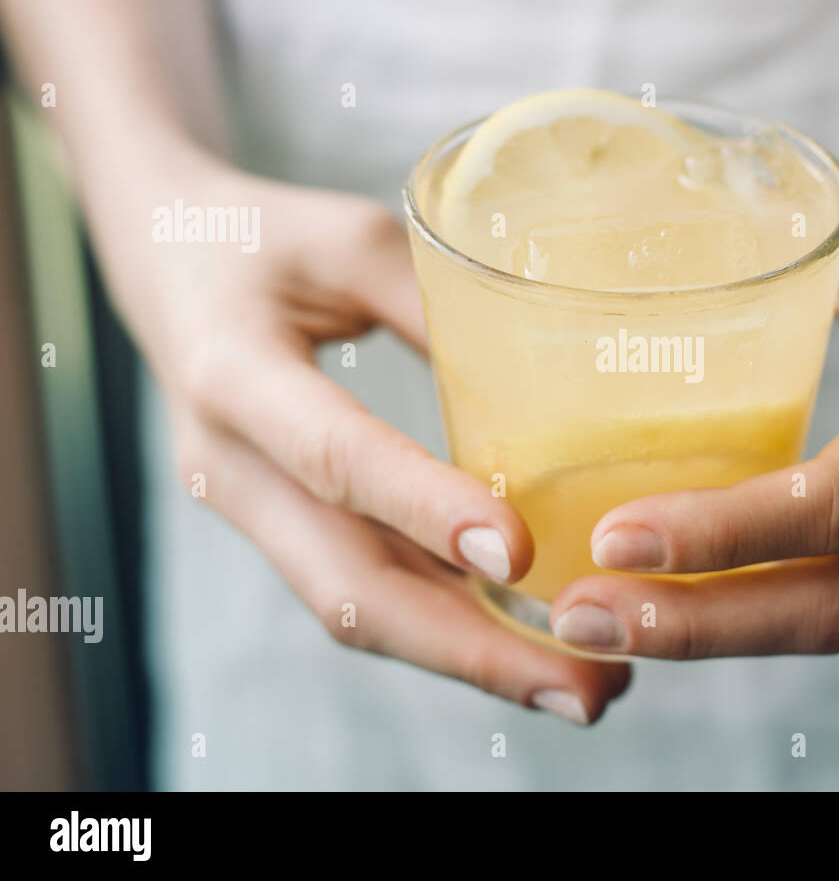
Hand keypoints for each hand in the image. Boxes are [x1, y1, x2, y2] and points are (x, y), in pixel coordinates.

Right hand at [101, 150, 629, 721]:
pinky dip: (447, 626)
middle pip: (348, 586)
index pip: (334, 456)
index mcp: (235, 373)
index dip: (421, 508)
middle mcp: (232, 466)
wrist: (164, 262)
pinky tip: (528, 640)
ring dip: (469, 659)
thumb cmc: (264, 240)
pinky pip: (365, 587)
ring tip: (580, 686)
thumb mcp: (353, 239)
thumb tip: (563, 378)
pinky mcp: (284, 527)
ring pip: (359, 609)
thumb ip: (444, 303)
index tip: (517, 553)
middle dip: (468, 648)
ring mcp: (253, 510)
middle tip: (584, 688)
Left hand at [548, 174, 838, 656]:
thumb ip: (769, 250)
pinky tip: (678, 601)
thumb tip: (627, 262)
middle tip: (575, 617)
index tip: (612, 540)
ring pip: (838, 618)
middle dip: (695, 624)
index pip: (837, 503)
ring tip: (600, 623)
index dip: (722, 535)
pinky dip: (761, 612)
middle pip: (830, 602)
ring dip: (717, 632)